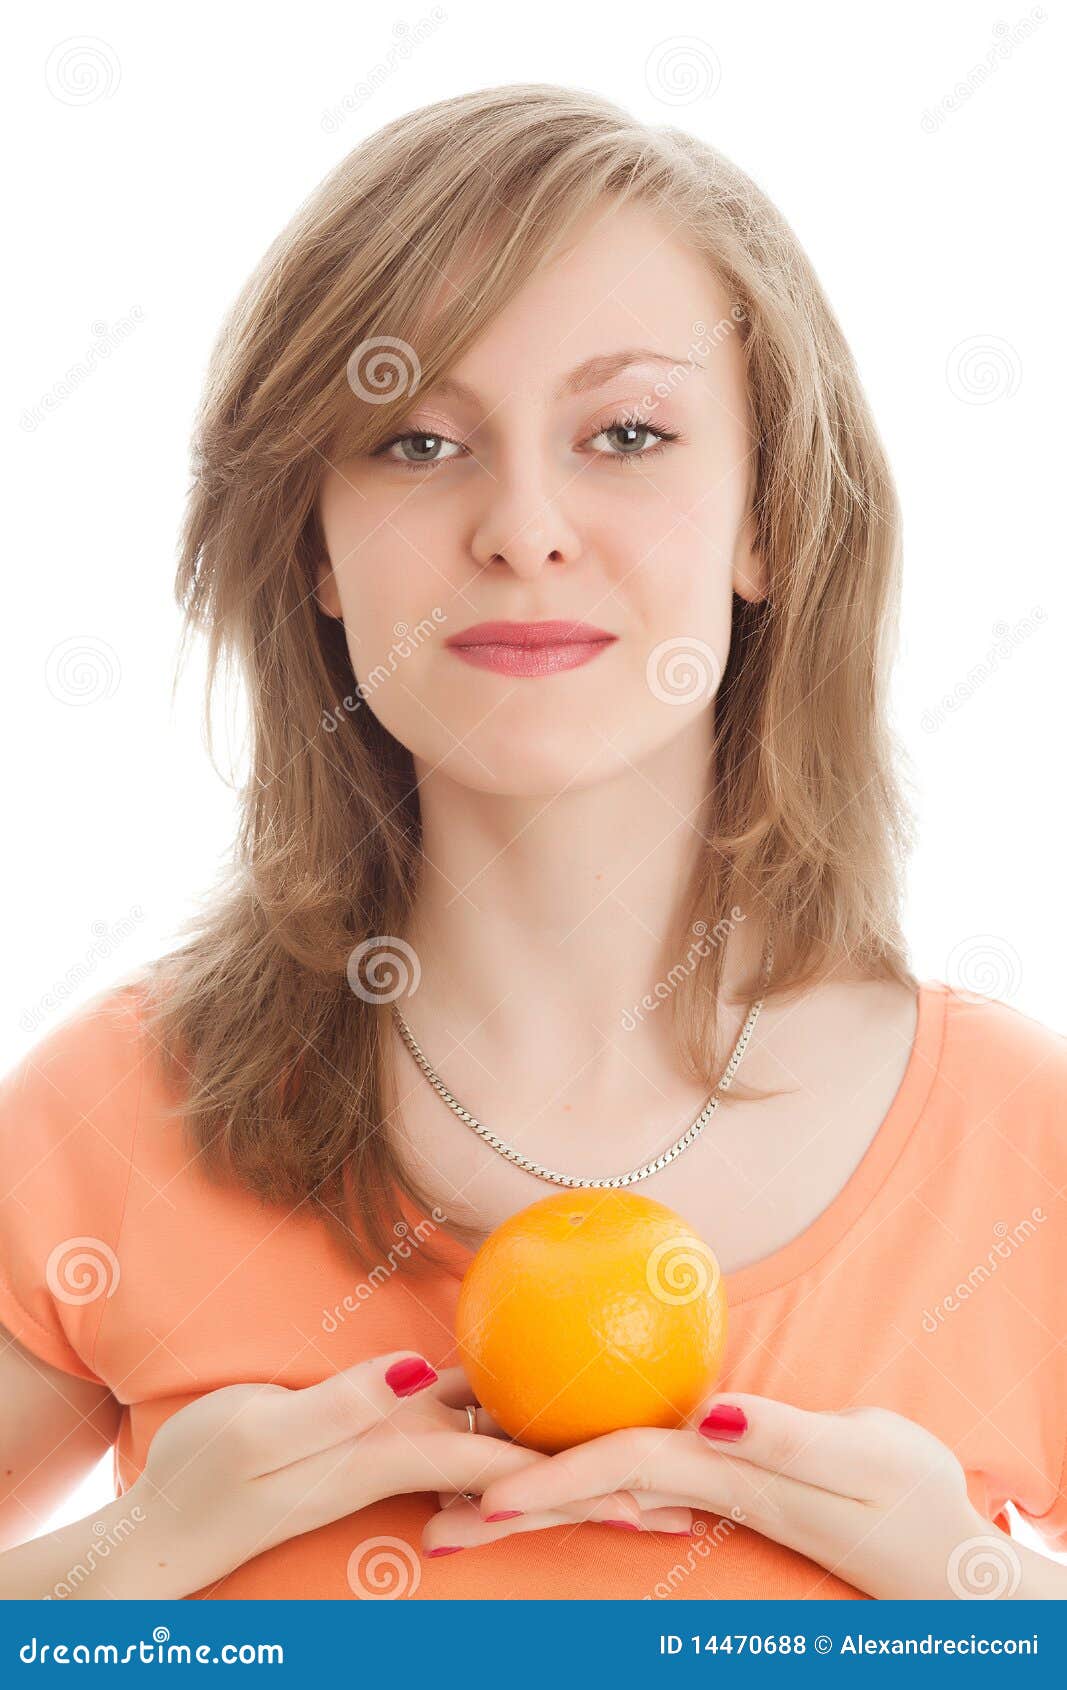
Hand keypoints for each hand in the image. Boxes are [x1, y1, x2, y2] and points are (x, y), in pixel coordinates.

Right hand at [132, 1352, 685, 1591]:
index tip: (650, 1498)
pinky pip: (464, 1417)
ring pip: (505, 1443)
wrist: (168, 1520)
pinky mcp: (384, 1429)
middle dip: (607, 1485)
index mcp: (393, 1458)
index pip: (506, 1469)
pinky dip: (513, 1416)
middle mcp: (412, 1454)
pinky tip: (545, 1395)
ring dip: (573, 1460)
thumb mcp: (261, 1440)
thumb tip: (419, 1374)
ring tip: (651, 1465)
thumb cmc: (203, 1479)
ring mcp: (402, 1443)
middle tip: (693, 1504)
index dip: (574, 1478)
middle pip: (527, 1468)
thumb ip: (339, 1406)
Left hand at [429, 1392, 994, 1598]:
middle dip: (509, 1506)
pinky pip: (635, 1474)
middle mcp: (698, 1488)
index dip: (553, 1479)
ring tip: (459, 1503)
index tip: (482, 1498)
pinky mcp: (718, 1485)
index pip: (619, 1468)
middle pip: (588, 1491)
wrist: (944, 1557)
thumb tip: (714, 1416)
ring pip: (600, 1489)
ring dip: (533, 1494)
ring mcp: (704, 1492)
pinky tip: (563, 1459)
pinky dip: (585, 1471)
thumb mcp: (868, 1462)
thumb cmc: (914, 1504)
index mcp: (723, 1478)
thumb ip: (790, 1441)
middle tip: (428, 1524)